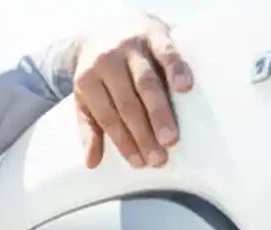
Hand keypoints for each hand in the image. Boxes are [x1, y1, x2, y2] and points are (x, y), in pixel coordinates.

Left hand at [72, 14, 194, 169]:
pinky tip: (185, 88)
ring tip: (171, 138)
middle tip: (159, 158)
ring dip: (160, 112)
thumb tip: (91, 162)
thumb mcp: (85, 98)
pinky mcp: (153, 34)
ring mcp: (131, 47)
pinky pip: (166, 53)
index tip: (140, 162)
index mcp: (88, 80)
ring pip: (146, 82)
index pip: (108, 117)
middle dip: (143, 134)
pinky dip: (176, 70)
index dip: (124, 141)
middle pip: (127, 103)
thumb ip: (89, 129)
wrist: (106, 25)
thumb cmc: (98, 71)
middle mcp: (107, 62)